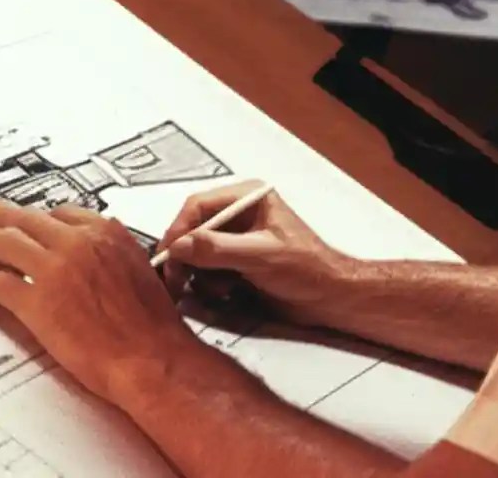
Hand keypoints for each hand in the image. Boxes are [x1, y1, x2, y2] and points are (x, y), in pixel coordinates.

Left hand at [0, 200, 205, 407]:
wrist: (151, 358)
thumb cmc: (153, 326)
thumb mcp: (142, 269)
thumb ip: (115, 253)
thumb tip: (102, 254)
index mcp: (105, 233)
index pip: (61, 213)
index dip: (38, 217)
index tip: (28, 219)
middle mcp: (77, 243)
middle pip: (27, 220)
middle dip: (1, 215)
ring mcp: (53, 270)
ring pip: (5, 243)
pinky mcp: (35, 302)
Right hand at [157, 180, 355, 325]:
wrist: (331, 299)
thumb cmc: (304, 270)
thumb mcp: (260, 257)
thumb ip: (218, 249)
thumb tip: (177, 246)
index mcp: (248, 197)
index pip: (198, 205)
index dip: (178, 230)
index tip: (166, 257)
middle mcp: (239, 212)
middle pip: (193, 228)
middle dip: (184, 256)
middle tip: (175, 283)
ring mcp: (238, 236)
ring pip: (198, 251)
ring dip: (198, 273)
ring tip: (214, 291)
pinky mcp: (238, 259)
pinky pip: (209, 267)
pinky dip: (210, 282)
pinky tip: (225, 293)